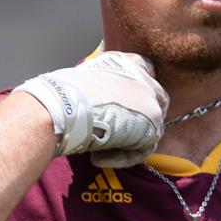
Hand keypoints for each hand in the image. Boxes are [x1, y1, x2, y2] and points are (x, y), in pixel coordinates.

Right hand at [16, 52, 167, 167]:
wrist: (63, 105)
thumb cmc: (62, 95)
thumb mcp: (86, 80)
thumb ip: (103, 87)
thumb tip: (99, 103)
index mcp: (126, 62)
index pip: (146, 70)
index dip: (139, 91)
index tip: (126, 106)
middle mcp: (143, 76)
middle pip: (157, 99)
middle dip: (143, 118)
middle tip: (120, 134)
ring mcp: (150, 99)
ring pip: (151, 127)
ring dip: (129, 141)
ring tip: (100, 150)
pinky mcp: (152, 123)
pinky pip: (143, 148)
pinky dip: (121, 157)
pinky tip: (99, 158)